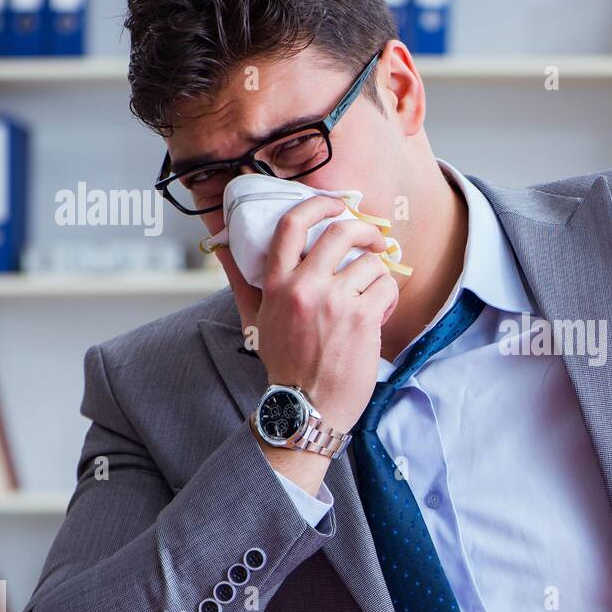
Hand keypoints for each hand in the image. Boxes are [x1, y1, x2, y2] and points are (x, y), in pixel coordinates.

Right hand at [217, 195, 399, 438]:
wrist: (306, 407)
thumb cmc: (284, 365)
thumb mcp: (255, 321)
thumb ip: (242, 282)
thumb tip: (222, 249)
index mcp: (276, 284)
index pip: (291, 225)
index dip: (319, 204)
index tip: (337, 204)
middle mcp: (303, 287)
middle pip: (341, 232)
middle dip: (366, 230)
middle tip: (376, 240)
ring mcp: (333, 301)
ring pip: (371, 262)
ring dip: (379, 275)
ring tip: (374, 294)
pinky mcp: (360, 318)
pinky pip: (386, 287)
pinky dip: (389, 296)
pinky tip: (381, 312)